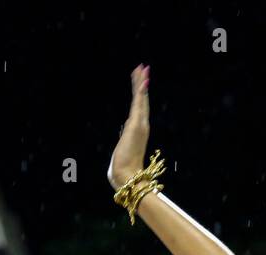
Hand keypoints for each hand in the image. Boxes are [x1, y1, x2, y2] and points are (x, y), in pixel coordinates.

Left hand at [107, 64, 150, 190]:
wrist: (127, 176)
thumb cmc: (124, 171)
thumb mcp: (123, 155)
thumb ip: (124, 150)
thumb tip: (122, 153)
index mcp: (137, 131)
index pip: (139, 108)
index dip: (140, 95)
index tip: (139, 82)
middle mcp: (141, 126)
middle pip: (142, 100)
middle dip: (142, 83)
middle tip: (143, 68)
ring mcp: (140, 124)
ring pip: (141, 99)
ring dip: (141, 83)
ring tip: (142, 68)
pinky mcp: (136, 125)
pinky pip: (139, 104)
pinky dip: (141, 92)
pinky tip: (143, 80)